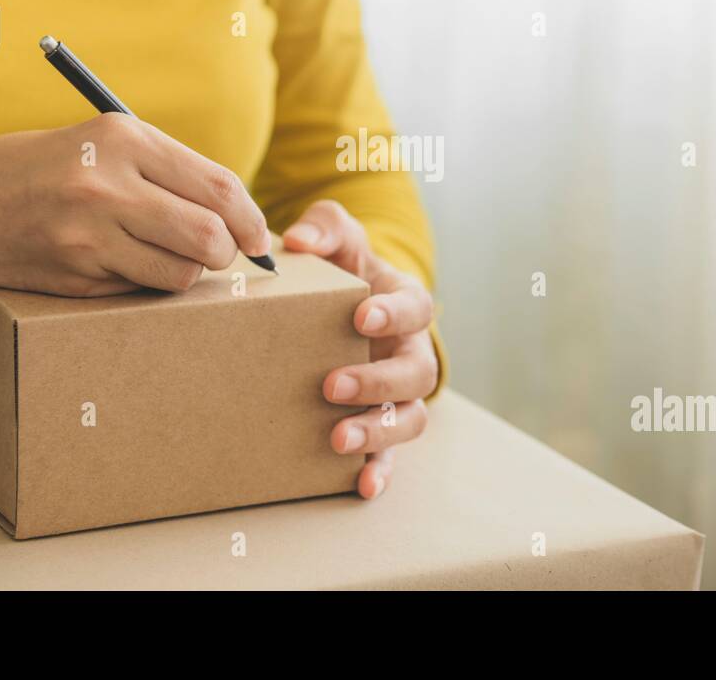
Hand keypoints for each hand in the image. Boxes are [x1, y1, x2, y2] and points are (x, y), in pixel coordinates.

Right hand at [0, 113, 271, 295]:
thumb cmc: (47, 167)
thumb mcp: (105, 141)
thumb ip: (170, 169)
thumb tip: (239, 213)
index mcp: (124, 138)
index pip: (219, 186)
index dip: (250, 218)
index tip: (256, 236)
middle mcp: (107, 183)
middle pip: (209, 234)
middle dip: (227, 251)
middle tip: (222, 252)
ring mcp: (89, 232)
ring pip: (182, 271)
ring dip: (188, 270)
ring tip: (166, 253)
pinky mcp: (77, 272)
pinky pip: (143, 286)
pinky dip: (149, 282)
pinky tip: (125, 262)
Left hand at [283, 200, 438, 499]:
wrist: (341, 305)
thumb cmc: (342, 267)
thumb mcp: (336, 237)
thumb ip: (323, 228)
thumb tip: (297, 242)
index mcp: (406, 303)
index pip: (415, 308)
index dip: (394, 314)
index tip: (361, 317)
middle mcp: (410, 351)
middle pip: (418, 373)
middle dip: (378, 382)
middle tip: (331, 384)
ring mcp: (399, 394)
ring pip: (410, 419)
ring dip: (379, 431)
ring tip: (338, 439)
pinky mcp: (379, 424)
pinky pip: (389, 455)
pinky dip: (379, 471)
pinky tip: (360, 487)